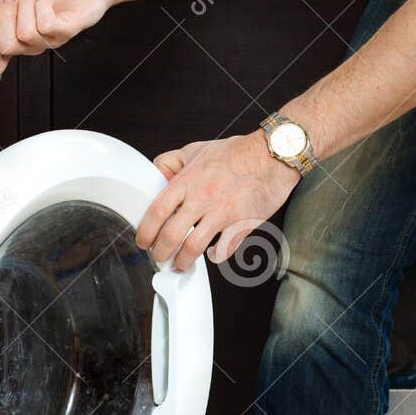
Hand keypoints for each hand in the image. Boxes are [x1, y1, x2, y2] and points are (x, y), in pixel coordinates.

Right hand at [0, 0, 113, 74]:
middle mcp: (33, 42)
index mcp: (17, 35)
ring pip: (24, 33)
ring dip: (26, 4)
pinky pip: (45, 24)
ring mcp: (51, 39)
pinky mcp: (66, 32)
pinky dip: (42, 4)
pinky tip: (48, 0)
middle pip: (6, 46)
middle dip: (5, 15)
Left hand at [136, 133, 300, 272]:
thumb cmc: (236, 153)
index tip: (143, 241)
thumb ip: (172, 162)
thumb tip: (155, 176)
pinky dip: (216, 256)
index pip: (156, 212)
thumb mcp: (196, 149)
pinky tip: (213, 253)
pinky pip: (224, 250)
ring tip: (180, 264)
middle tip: (159, 258)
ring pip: (193, 248)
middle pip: (171, 236)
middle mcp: (202, 198)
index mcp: (188, 181)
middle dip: (160, 253)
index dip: (145, 232)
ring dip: (182, 262)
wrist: (272, 156)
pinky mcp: (241, 224)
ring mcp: (222, 213)